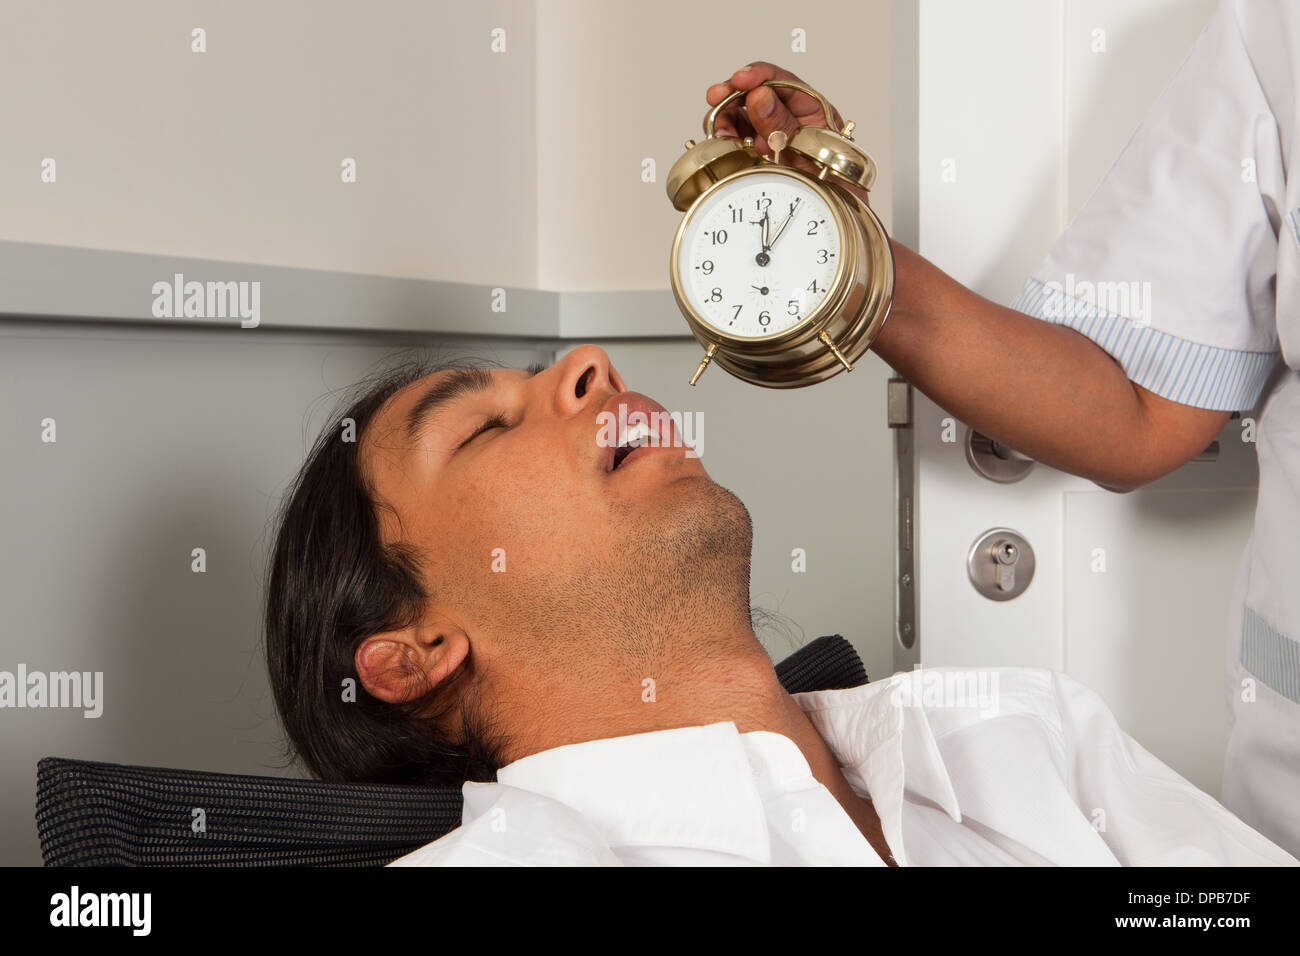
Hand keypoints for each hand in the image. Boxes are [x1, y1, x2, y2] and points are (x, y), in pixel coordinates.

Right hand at [704, 61, 871, 207]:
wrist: (833, 228)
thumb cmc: (838, 193)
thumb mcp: (814, 155)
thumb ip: (786, 125)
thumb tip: (761, 97)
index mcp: (815, 114)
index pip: (784, 83)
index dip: (760, 75)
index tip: (741, 79)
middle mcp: (791, 124)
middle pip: (756, 96)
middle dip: (734, 94)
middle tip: (716, 97)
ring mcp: (771, 142)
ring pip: (742, 118)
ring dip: (726, 118)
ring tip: (721, 130)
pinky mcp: (756, 160)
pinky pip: (735, 143)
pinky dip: (724, 141)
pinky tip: (723, 143)